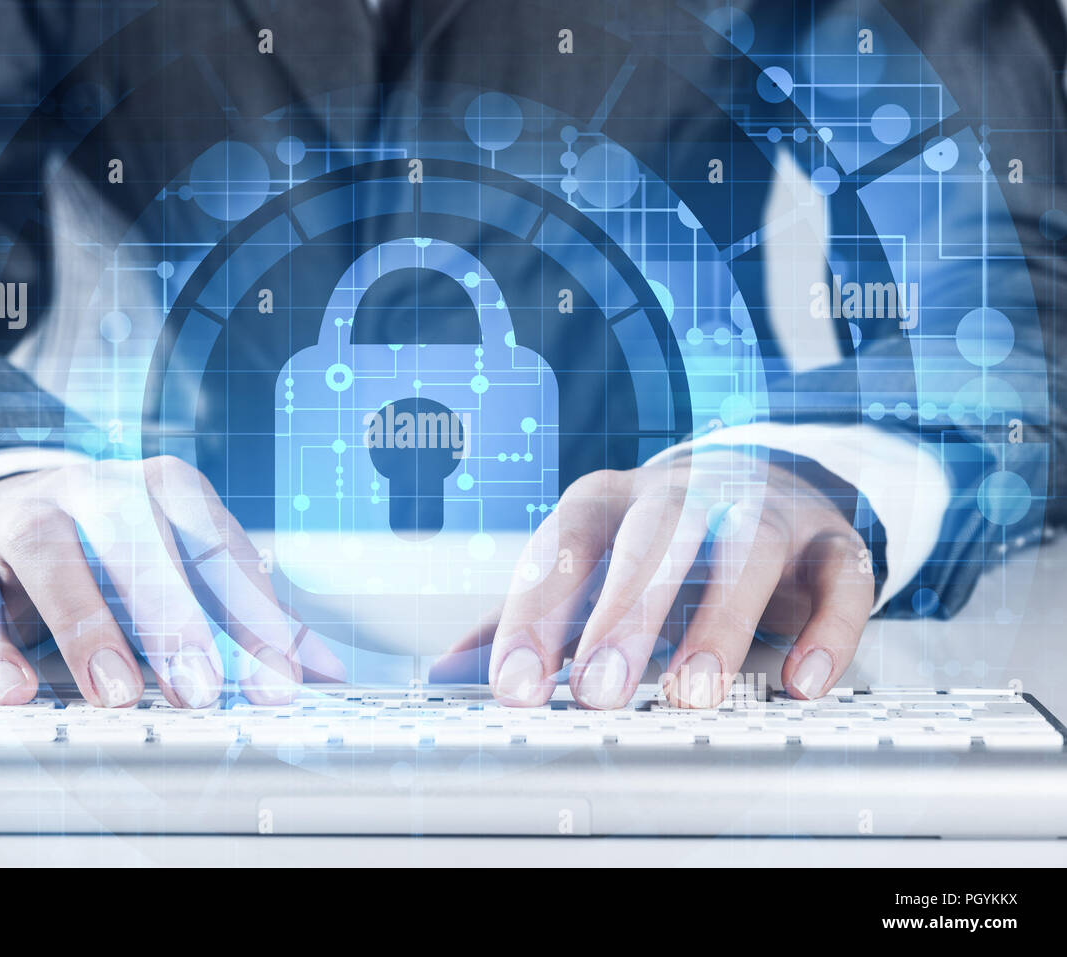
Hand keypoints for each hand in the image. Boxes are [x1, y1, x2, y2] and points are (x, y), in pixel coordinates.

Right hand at [0, 456, 342, 707]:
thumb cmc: (102, 559)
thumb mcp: (175, 575)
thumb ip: (245, 619)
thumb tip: (326, 670)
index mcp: (160, 490)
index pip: (215, 545)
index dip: (250, 612)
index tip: (281, 680)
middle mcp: (92, 489)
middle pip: (138, 537)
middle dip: (173, 615)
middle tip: (202, 690)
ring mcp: (19, 515)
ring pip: (50, 553)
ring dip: (85, 624)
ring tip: (117, 693)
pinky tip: (13, 690)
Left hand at [432, 449, 874, 708]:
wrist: (761, 483)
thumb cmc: (653, 543)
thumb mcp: (588, 566)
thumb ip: (528, 616)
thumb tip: (447, 671)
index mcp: (610, 499)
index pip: (565, 544)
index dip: (537, 613)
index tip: (514, 685)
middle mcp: (685, 492)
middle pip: (654, 538)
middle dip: (624, 616)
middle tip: (599, 693)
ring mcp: (764, 509)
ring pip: (747, 549)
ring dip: (720, 621)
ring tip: (694, 695)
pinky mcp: (830, 540)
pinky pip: (839, 576)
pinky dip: (825, 629)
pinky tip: (799, 683)